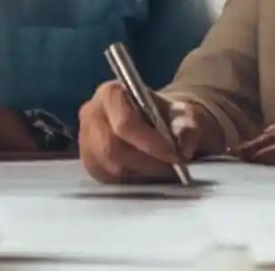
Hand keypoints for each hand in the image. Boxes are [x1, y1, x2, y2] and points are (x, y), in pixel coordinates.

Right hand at [78, 80, 217, 183]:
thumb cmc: (167, 115)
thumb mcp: (184, 113)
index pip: (125, 124)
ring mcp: (85, 140)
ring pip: (109, 167)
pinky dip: (131, 180)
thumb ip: (188, 126)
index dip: (150, 144)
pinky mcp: (89, 162)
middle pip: (112, 149)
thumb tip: (184, 147)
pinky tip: (147, 174)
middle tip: (171, 169)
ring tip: (162, 171)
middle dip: (146, 163)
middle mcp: (91, 114)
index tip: (175, 156)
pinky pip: (107, 178)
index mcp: (111, 93)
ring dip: (140, 174)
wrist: (156, 123)